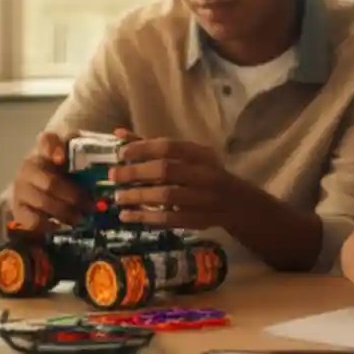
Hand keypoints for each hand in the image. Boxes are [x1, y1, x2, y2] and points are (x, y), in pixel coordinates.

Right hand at [9, 132, 89, 229]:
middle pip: (51, 183)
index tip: (62, 159)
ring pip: (43, 202)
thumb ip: (82, 151)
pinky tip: (60, 225)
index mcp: (43, 149)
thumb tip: (82, 158)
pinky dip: (48, 225)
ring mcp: (20, 188)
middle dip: (74, 196)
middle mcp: (28, 166)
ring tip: (80, 218)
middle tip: (90, 206)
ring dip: (66, 213)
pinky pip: (32, 221)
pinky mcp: (17, 209)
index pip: (47, 141)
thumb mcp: (75, 155)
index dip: (53, 148)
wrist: (41, 184)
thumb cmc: (64, 169)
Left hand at [110, 138, 246, 229]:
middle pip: (166, 171)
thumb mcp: (188, 156)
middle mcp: (204, 174)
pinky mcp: (198, 220)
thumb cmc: (206, 173)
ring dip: (138, 197)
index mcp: (201, 154)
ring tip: (118, 197)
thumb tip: (119, 134)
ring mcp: (203, 199)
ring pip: (167, 196)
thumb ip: (154, 146)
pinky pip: (169, 219)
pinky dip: (145, 218)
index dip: (143, 148)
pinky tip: (127, 217)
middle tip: (114, 176)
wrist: (239, 204)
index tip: (121, 153)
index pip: (170, 146)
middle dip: (136, 173)